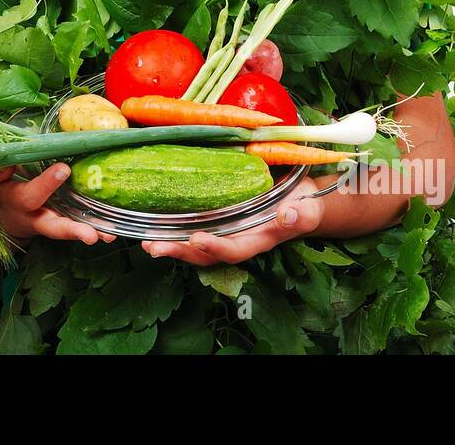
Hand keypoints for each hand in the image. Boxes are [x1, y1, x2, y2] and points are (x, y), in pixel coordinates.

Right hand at [0, 163, 116, 245]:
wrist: (0, 217)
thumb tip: (11, 161)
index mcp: (17, 201)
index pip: (31, 195)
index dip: (46, 184)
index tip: (63, 169)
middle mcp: (36, 217)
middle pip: (53, 227)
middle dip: (71, 230)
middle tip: (90, 235)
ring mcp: (52, 223)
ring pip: (70, 231)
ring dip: (89, 233)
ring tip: (108, 235)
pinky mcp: (63, 223)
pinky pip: (79, 227)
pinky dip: (96, 230)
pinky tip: (112, 231)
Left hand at [140, 176, 324, 265]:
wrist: (298, 200)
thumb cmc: (303, 204)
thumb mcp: (307, 207)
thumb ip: (301, 214)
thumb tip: (288, 215)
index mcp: (257, 240)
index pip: (234, 250)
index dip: (215, 248)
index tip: (197, 240)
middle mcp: (236, 240)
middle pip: (204, 254)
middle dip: (179, 252)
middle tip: (154, 246)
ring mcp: (224, 230)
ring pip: (193, 244)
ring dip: (169, 243)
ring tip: (146, 241)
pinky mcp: (215, 217)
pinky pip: (191, 226)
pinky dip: (172, 227)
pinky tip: (153, 221)